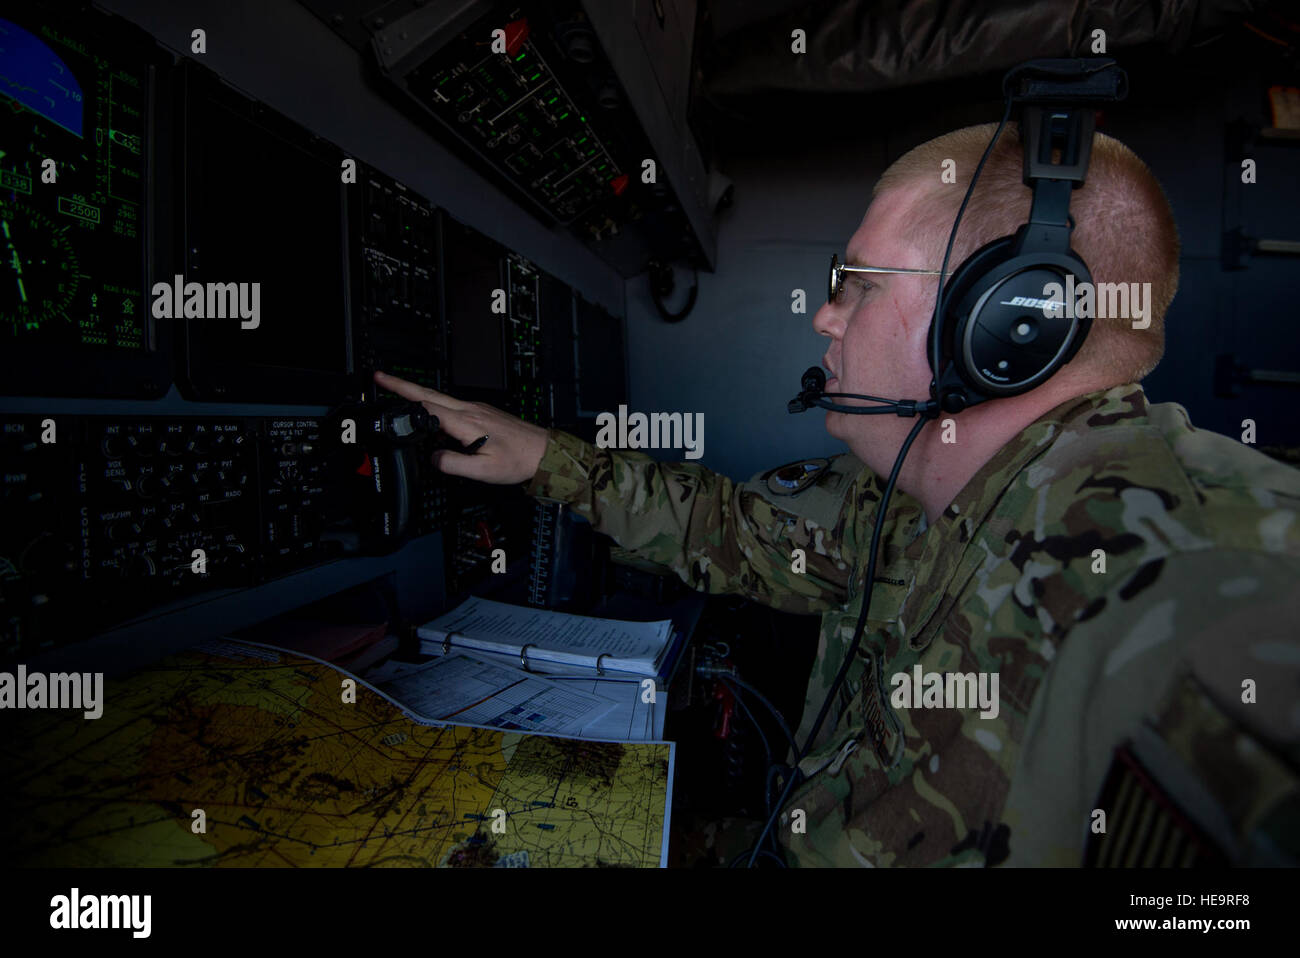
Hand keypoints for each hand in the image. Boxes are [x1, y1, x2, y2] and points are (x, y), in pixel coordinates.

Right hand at [373, 371, 548, 483]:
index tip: (381, 383)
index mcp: (466, 422)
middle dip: (402, 384)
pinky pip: (453, 406)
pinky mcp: (483, 413)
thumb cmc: (519, 460)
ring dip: (418, 394)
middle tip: (381, 378)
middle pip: (429, 393)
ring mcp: (477, 409)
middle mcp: (471, 410)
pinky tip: (433, 418)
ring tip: (398, 393)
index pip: (426, 404)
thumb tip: (433, 458)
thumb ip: (453, 464)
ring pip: (441, 398)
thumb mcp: (484, 471)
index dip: (401, 393)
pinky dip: (436, 405)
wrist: (544, 451)